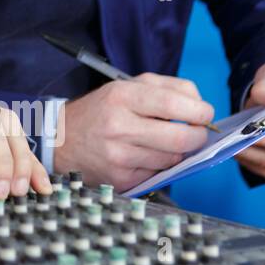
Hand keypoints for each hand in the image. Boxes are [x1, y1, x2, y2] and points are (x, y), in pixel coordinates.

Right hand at [52, 73, 214, 191]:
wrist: (61, 140)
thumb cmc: (102, 110)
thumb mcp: (127, 86)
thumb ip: (168, 88)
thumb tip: (202, 108)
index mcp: (122, 96)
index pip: (175, 104)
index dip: (200, 112)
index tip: (204, 114)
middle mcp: (119, 126)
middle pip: (182, 138)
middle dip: (198, 137)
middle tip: (196, 133)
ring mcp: (119, 156)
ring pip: (173, 159)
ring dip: (178, 152)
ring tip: (163, 143)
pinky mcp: (121, 179)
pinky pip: (158, 174)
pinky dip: (159, 166)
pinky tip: (145, 156)